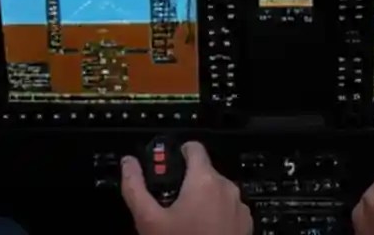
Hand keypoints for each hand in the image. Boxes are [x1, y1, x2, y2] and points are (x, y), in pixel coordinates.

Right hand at [120, 141, 251, 234]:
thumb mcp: (148, 220)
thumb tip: (128, 165)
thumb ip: (135, 187)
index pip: (194, 148)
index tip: (166, 164)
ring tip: (183, 222)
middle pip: (203, 171)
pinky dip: (214, 214)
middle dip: (186, 183)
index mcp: (205, 181)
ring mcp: (239, 207)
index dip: (178, 152)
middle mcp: (227, 189)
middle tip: (168, 204)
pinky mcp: (244, 224)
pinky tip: (199, 232)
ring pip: (216, 191)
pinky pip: (227, 209)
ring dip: (200, 200)